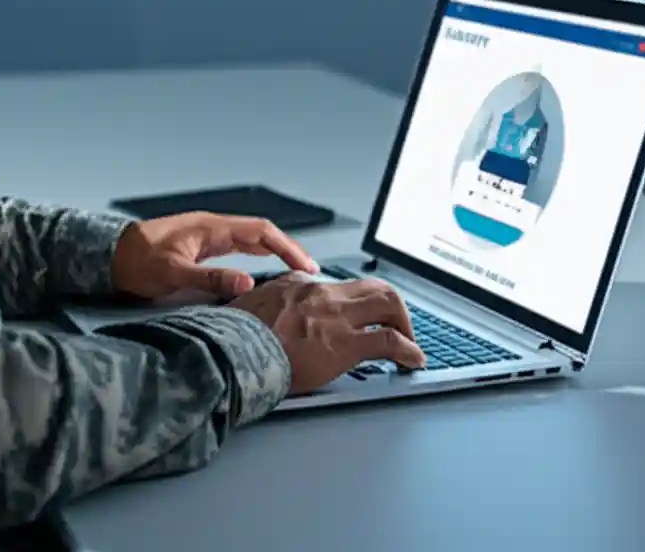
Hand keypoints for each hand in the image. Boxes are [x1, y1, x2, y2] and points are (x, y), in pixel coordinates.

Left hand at [112, 212, 318, 298]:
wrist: (109, 256)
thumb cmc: (137, 263)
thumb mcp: (173, 274)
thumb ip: (211, 278)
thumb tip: (249, 282)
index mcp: (212, 228)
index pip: (261, 232)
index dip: (288, 247)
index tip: (306, 266)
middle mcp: (214, 228)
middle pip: (261, 234)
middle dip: (287, 249)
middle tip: (308, 272)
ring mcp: (207, 236)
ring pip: (250, 240)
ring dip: (274, 252)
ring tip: (293, 272)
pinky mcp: (200, 247)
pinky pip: (237, 248)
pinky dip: (257, 256)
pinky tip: (261, 272)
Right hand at [228, 274, 427, 393]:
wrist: (230, 353)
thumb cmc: (232, 339)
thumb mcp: (246, 309)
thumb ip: (264, 307)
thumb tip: (262, 318)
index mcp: (297, 284)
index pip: (338, 286)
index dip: (355, 304)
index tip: (359, 316)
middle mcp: (322, 293)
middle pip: (374, 286)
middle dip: (392, 305)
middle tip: (396, 325)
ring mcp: (336, 317)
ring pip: (389, 303)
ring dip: (404, 323)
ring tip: (409, 342)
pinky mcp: (345, 344)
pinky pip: (389, 341)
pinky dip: (408, 350)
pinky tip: (413, 360)